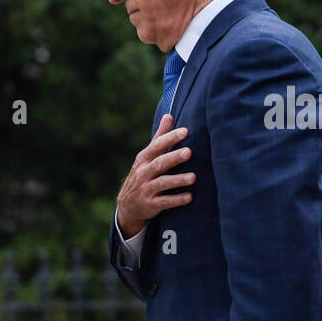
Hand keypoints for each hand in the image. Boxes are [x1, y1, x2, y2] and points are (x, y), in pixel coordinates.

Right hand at [115, 115, 194, 237]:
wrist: (128, 205)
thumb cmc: (143, 175)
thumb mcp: (147, 156)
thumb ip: (159, 137)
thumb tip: (169, 115)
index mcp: (144, 159)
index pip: (157, 146)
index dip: (170, 138)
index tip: (185, 131)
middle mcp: (143, 173)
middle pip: (159, 163)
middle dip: (174, 157)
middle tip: (189, 152)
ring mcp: (146, 189)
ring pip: (162, 183)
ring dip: (178, 180)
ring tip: (193, 177)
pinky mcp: (150, 205)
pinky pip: (164, 202)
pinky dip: (177, 200)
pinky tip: (189, 197)